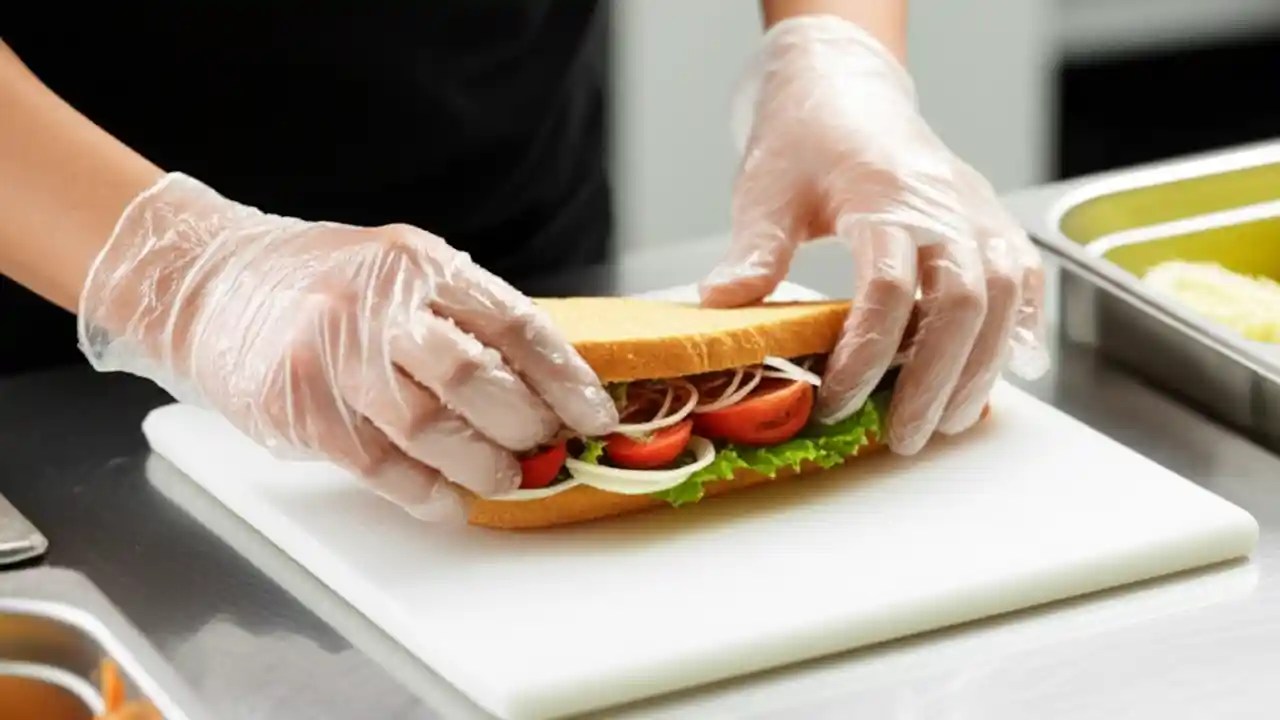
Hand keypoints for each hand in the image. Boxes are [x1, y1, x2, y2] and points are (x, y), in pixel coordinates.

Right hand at [80, 174, 617, 518]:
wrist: (208, 279)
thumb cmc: (320, 280)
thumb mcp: (396, 269)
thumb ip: (459, 315)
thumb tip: (542, 384)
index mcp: (416, 262)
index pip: (514, 324)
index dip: (565, 378)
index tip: (596, 415)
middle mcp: (375, 304)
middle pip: (477, 378)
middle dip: (526, 426)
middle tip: (545, 448)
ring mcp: (331, 355)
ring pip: (429, 428)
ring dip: (480, 466)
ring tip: (504, 478)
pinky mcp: (297, 406)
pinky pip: (376, 464)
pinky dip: (422, 491)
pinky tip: (447, 501)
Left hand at [700, 15, 1047, 454]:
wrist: (847, 88)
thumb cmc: (805, 138)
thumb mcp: (766, 189)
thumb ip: (755, 248)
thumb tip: (721, 303)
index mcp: (883, 196)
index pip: (886, 287)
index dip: (865, 353)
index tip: (838, 401)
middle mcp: (942, 204)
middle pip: (961, 301)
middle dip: (935, 379)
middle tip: (905, 437)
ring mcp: (975, 210)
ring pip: (1004, 295)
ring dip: (981, 365)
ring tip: (947, 420)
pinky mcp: (989, 219)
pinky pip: (1024, 275)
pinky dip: (1022, 325)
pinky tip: (1008, 370)